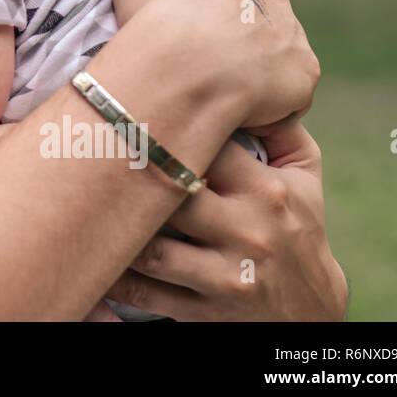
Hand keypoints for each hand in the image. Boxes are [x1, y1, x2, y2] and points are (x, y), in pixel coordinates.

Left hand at [105, 118, 347, 319]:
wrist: (314, 312)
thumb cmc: (300, 228)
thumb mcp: (306, 179)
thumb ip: (282, 130)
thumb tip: (256, 83)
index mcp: (267, 190)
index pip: (209, 148)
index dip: (163, 129)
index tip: (126, 115)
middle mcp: (249, 231)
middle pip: (172, 194)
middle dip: (130, 175)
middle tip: (87, 155)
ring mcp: (228, 277)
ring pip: (152, 249)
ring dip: (115, 229)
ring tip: (82, 204)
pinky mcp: (209, 314)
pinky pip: (147, 294)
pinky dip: (115, 276)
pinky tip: (92, 253)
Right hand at [111, 0, 320, 128]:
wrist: (184, 62)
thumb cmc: (156, 10)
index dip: (206, 5)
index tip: (184, 26)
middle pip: (255, 19)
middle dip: (233, 38)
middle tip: (197, 62)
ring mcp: (293, 37)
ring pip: (272, 57)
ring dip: (250, 72)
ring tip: (215, 90)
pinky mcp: (303, 76)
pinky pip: (287, 95)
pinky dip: (265, 106)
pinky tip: (235, 112)